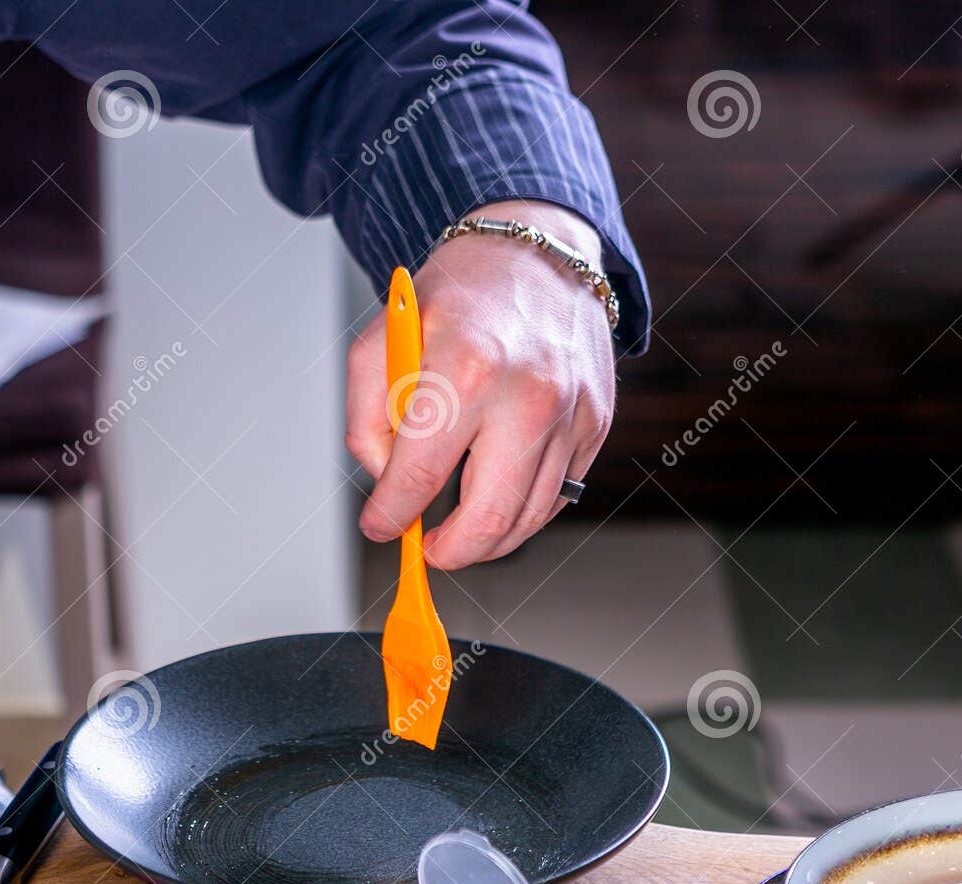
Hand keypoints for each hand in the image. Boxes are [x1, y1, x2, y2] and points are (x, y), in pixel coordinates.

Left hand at [346, 200, 615, 568]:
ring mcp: (570, 413)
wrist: (535, 255)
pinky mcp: (595, 423)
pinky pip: (556, 496)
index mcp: (463, 371)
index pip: (417, 478)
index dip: (389, 516)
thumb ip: (366, 418)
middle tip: (429, 548)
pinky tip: (497, 499)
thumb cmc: (458, 298)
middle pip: (485, 519)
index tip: (380, 525)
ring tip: (459, 531)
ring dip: (486, 542)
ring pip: (526, 519)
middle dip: (447, 551)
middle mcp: (527, 396)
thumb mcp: (383, 340)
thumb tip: (386, 483)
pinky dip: (523, 513)